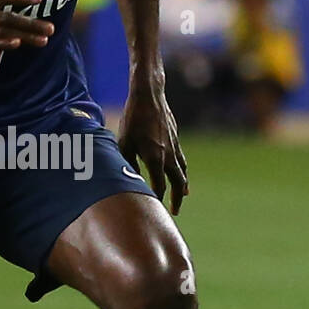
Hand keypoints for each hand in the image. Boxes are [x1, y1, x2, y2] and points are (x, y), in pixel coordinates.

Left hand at [119, 86, 187, 213]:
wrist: (150, 96)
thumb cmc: (133, 119)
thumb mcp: (124, 142)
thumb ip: (127, 163)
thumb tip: (131, 179)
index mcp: (155, 157)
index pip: (159, 186)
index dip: (157, 199)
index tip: (155, 210)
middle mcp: (168, 155)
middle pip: (176, 182)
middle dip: (176, 198)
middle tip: (174, 212)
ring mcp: (174, 146)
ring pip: (182, 171)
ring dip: (182, 185)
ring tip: (183, 195)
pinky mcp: (176, 138)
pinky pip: (182, 159)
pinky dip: (183, 170)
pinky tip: (181, 172)